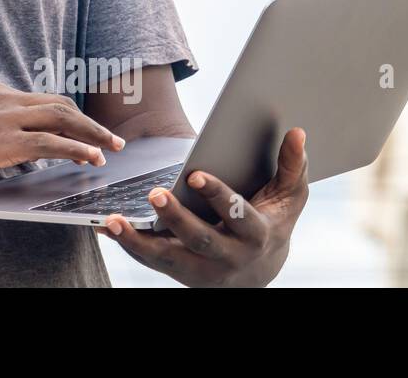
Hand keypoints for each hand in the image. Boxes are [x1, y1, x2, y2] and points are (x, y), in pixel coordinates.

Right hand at [0, 81, 124, 208]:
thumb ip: (1, 128)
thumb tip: (33, 146)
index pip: (46, 100)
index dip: (74, 116)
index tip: (91, 130)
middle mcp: (0, 98)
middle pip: (60, 105)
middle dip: (91, 123)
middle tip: (113, 140)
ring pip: (60, 120)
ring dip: (91, 136)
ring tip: (110, 150)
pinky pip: (47, 143)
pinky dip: (74, 150)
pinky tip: (89, 158)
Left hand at [98, 128, 308, 286]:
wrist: (259, 272)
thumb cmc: (273, 222)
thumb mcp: (290, 198)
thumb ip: (294, 166)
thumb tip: (298, 133)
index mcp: (257, 235)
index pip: (237, 216)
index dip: (218, 196)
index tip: (195, 174)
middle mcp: (229, 257)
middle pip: (200, 240)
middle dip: (176, 218)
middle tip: (154, 193)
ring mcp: (203, 270)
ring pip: (168, 260)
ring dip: (139, 242)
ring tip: (115, 221)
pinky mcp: (181, 274)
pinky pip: (152, 262)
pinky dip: (130, 245)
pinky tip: (109, 227)